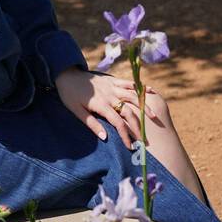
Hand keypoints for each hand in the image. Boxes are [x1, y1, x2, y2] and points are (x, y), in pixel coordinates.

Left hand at [54, 67, 168, 148]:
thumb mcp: (76, 111)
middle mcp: (110, 95)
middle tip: (145, 140)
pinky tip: (151, 92)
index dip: (126, 136)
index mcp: (101, 105)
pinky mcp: (113, 80)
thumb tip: (105, 137)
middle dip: (138, 126)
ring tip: (154, 118)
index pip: (118, 123)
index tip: (130, 147)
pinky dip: (141, 87)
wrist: (66, 74)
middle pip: (129, 112)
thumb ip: (91, 124)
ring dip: (145, 107)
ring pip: (133, 97)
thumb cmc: (69, 95)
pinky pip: (129, 83)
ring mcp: (113, 86)